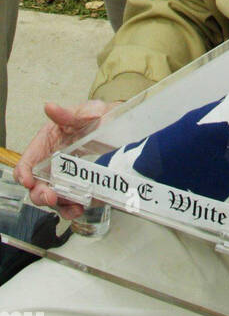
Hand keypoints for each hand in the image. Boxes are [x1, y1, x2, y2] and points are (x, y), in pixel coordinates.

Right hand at [14, 100, 118, 217]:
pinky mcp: (77, 184)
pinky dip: (72, 208)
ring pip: (52, 197)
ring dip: (59, 205)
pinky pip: (69, 201)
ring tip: (73, 206)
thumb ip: (67, 114)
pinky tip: (80, 207)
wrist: (118, 125)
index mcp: (47, 143)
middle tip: (51, 197)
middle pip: (36, 185)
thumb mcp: (85, 111)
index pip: (27, 162)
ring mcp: (63, 175)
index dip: (24, 173)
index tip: (28, 181)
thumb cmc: (97, 117)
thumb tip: (50, 107)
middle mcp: (51, 162)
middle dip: (41, 194)